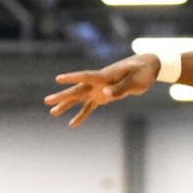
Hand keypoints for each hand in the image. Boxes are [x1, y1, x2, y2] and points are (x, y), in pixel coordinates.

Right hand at [45, 53, 162, 126]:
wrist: (146, 67)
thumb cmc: (142, 71)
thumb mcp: (134, 80)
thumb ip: (120, 88)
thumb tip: (105, 95)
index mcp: (105, 76)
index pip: (86, 76)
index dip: (72, 78)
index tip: (58, 79)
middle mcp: (98, 83)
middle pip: (78, 90)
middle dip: (63, 96)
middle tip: (47, 101)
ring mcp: (99, 89)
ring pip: (79, 98)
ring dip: (66, 105)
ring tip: (52, 113)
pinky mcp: (103, 96)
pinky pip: (90, 107)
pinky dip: (81, 115)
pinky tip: (71, 124)